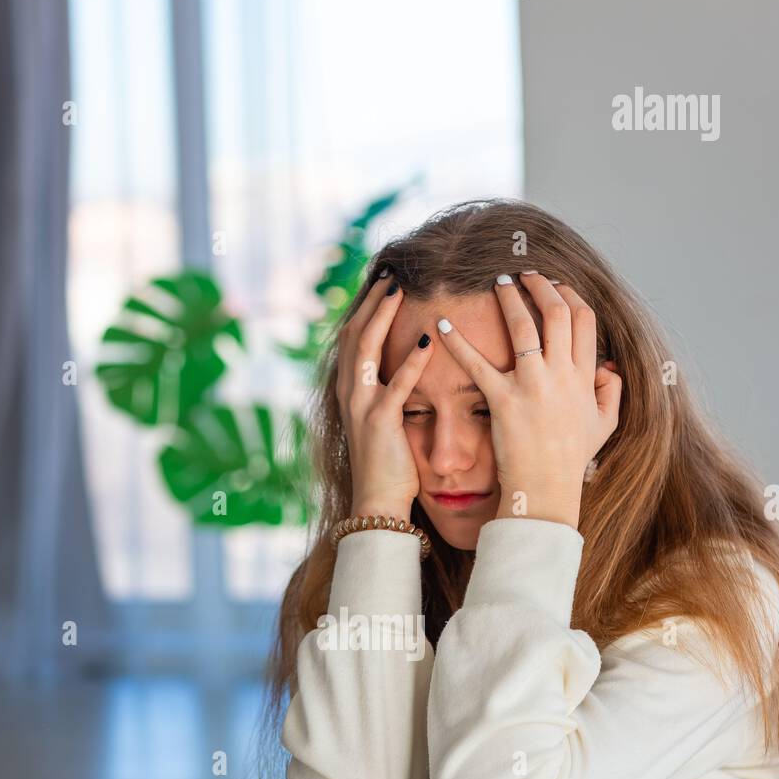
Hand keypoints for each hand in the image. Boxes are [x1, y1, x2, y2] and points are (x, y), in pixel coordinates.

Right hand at [336, 273, 434, 519]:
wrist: (376, 504)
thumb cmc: (388, 468)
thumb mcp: (383, 426)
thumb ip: (388, 397)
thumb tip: (405, 375)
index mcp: (350, 393)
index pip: (354, 340)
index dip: (367, 309)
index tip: (385, 285)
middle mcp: (350, 395)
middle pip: (355, 334)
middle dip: (373, 302)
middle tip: (392, 274)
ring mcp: (362, 407)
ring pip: (367, 349)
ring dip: (384, 316)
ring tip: (401, 290)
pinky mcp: (381, 423)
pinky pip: (396, 384)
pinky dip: (412, 361)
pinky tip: (428, 340)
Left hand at [436, 273, 621, 528]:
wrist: (547, 492)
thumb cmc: (570, 462)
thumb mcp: (603, 427)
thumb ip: (610, 393)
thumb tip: (610, 368)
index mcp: (585, 377)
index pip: (583, 320)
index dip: (569, 295)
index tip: (556, 284)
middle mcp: (562, 375)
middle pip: (556, 312)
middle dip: (540, 285)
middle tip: (523, 273)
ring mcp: (533, 386)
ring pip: (524, 326)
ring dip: (509, 298)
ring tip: (497, 282)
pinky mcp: (504, 401)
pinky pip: (478, 364)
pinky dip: (458, 342)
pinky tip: (442, 325)